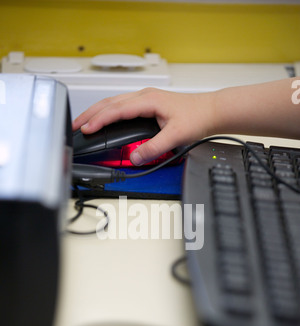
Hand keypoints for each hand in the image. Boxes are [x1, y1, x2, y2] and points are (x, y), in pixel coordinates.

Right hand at [72, 88, 215, 164]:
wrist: (210, 111)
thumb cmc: (196, 117)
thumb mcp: (176, 136)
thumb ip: (153, 148)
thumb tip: (135, 157)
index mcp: (148, 100)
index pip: (116, 110)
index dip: (99, 120)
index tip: (86, 128)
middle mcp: (144, 96)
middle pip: (109, 103)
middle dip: (90, 114)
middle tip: (75, 125)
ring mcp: (145, 98)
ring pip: (114, 102)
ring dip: (97, 112)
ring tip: (83, 122)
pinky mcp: (147, 103)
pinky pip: (121, 105)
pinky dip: (108, 112)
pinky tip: (104, 118)